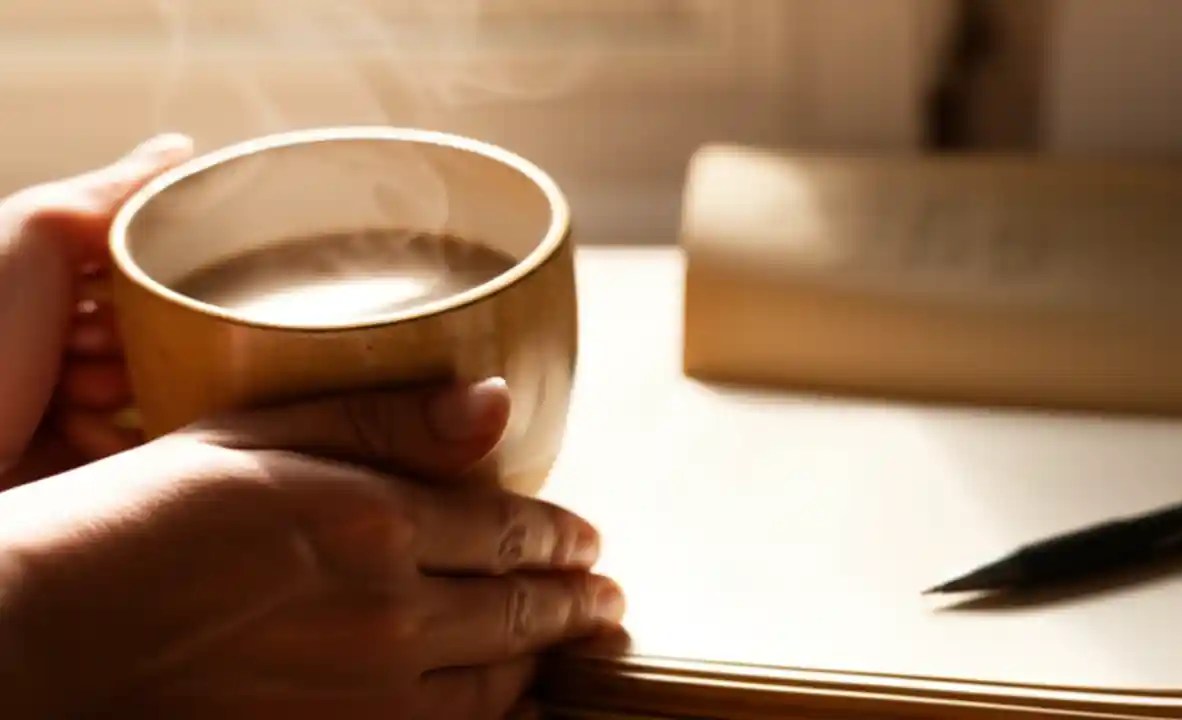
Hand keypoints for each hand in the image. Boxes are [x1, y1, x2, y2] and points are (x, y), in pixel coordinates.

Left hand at [0, 134, 193, 486]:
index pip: (144, 259)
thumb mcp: (36, 235)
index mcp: (44, 274)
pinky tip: (75, 443)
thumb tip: (181, 147)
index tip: (118, 287)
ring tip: (66, 403)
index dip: (151, 272)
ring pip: (154, 388)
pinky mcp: (74, 458)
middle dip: (139, 339)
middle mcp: (52, 330)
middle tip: (81, 349)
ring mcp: (62, 397)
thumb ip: (112, 193)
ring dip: (126, 396)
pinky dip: (115, 445)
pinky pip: (137, 448)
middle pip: (156, 324)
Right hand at [0, 379, 622, 718]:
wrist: (42, 636)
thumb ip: (384, 421)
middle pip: (521, 609)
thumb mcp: (252, 437)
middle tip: (606, 598)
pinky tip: (512, 711)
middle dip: (576, 601)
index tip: (587, 539)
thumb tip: (496, 402)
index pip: (511, 529)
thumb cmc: (131, 523)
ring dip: (547, 661)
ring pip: (499, 683)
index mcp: (377, 521)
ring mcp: (368, 696)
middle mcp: (390, 615)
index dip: (562, 535)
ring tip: (575, 644)